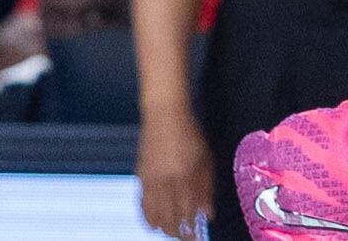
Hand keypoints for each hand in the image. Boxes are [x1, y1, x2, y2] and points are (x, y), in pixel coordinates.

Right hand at [139, 107, 212, 238]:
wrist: (164, 117)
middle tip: (186, 237)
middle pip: (170, 218)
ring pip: (154, 216)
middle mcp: (166, 181)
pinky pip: (142, 206)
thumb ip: (207, 187)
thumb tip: (207, 213)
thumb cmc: (190, 135)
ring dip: (163, 228)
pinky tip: (155, 224)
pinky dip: (148, 218)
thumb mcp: (206, 158)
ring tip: (172, 232)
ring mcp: (150, 181)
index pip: (188, 212)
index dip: (192, 227)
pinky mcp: (140, 178)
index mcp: (185, 175)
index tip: (197, 236)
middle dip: (178, 232)